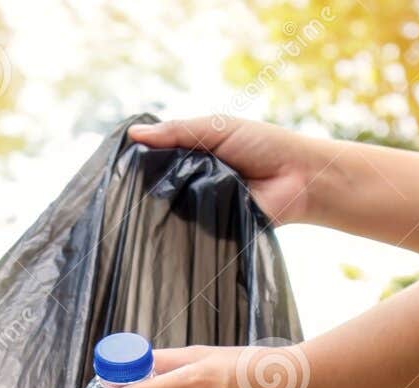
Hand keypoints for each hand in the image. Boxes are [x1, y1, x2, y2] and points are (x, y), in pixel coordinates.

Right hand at [128, 118, 321, 226]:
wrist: (300, 178)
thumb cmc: (264, 145)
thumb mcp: (218, 128)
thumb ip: (178, 131)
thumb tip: (133, 134)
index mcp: (194, 154)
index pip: (157, 158)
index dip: (140, 160)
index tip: (118, 164)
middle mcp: (194, 181)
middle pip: (160, 185)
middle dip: (149, 184)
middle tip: (128, 186)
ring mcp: (202, 206)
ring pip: (172, 208)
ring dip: (166, 203)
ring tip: (153, 202)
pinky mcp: (213, 228)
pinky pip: (191, 228)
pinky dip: (185, 223)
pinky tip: (175, 220)